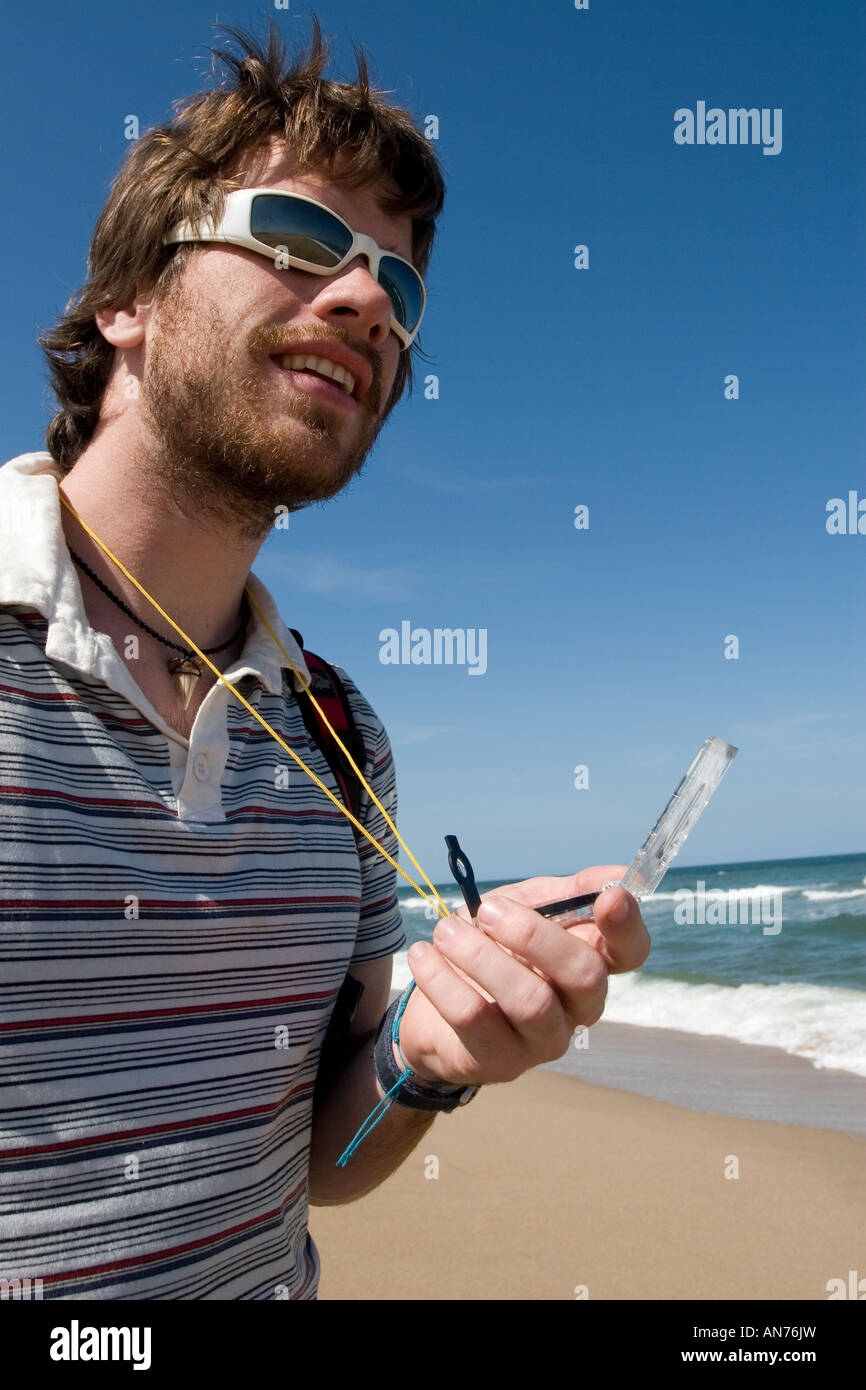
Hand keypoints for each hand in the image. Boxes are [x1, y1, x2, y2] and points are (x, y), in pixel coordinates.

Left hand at [399, 866, 649, 1085]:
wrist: (433, 1002)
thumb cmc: (490, 947)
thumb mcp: (525, 907)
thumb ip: (566, 893)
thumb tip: (617, 874)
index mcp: (591, 962)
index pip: (631, 951)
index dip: (627, 926)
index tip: (610, 895)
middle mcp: (578, 1007)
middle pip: (584, 975)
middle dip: (534, 935)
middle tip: (487, 911)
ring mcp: (543, 1040)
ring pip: (530, 1001)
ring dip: (481, 957)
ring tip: (446, 931)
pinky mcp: (502, 1062)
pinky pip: (475, 1020)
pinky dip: (444, 980)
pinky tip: (425, 955)